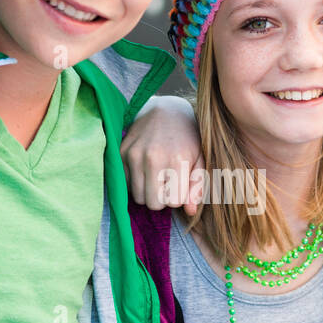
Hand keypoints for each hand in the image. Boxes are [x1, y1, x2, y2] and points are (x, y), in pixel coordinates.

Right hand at [120, 95, 203, 214]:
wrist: (165, 110)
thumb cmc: (188, 137)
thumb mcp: (200, 158)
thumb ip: (197, 186)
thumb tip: (190, 212)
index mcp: (178, 160)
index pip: (173, 202)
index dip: (178, 197)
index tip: (179, 185)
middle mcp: (154, 157)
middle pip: (154, 204)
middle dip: (162, 198)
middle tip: (167, 183)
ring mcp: (134, 154)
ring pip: (138, 197)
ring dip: (147, 192)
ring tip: (156, 176)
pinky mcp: (121, 152)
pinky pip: (126, 185)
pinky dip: (135, 182)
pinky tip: (144, 169)